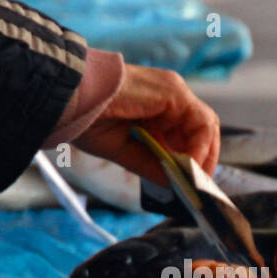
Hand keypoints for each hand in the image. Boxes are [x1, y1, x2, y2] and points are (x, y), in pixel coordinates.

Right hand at [72, 65, 219, 184]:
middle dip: (203, 159)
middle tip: (197, 186)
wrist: (70, 96)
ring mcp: (174, 91)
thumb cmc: (86, 118)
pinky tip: (187, 165)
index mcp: (156, 106)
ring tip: (192, 179)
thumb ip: (151, 164)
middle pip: (202, 129)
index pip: (189, 132)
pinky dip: (199, 147)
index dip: (192, 159)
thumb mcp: (124, 150)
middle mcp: (169, 96)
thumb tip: (175, 183)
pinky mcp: (174, 92)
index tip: (189, 183)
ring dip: (203, 155)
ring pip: (206, 126)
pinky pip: (201, 123)